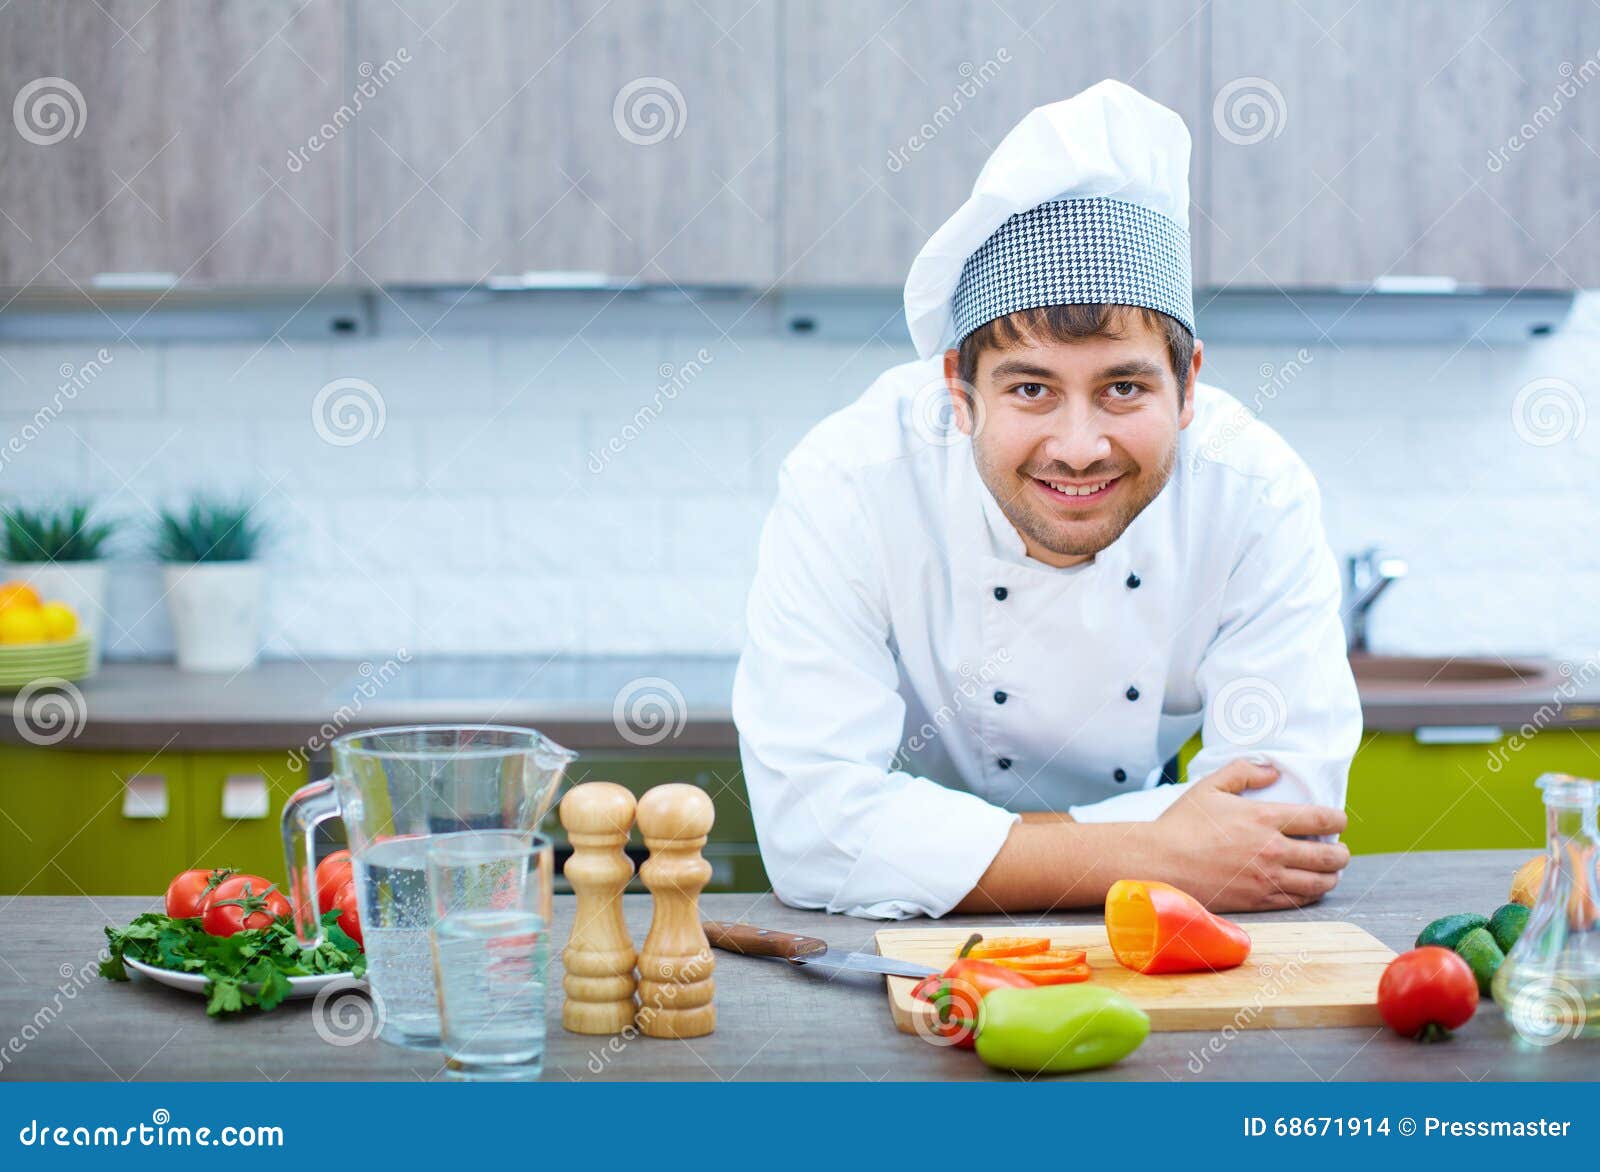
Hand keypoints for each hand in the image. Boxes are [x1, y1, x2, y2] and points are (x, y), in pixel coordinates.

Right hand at [1141, 759, 1349, 911]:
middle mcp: (1273, 850)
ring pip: (1319, 882)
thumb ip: (1244, 771)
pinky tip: (1308, 888)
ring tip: (1331, 871)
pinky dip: (1310, 894)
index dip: (1338, 819)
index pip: (1321, 819)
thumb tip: (1272, 772)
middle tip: (1340, 850)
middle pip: (1329, 856)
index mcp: (1265, 818)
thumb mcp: (1210, 786)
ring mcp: (1267, 879)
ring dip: (1331, 876)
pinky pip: (1298, 901)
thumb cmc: (1182, 824)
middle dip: (1341, 853)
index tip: (1338, 820)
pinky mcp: (1258, 900)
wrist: (1160, 863)